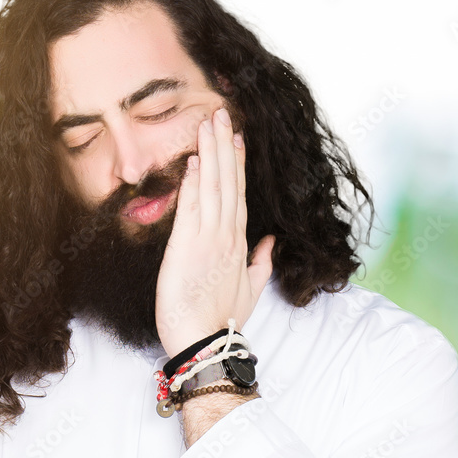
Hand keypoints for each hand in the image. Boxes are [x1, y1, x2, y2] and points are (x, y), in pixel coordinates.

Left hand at [155, 108, 274, 357]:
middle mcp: (227, 236)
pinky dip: (195, 182)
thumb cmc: (223, 320)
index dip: (237, 164)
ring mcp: (209, 240)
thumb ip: (261, 262)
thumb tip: (270, 241)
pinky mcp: (187, 247)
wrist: (204, 342)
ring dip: (211, 153)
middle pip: (228, 183)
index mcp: (240, 244)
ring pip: (213, 188)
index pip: (238, 195)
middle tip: (222, 114)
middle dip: (225, 146)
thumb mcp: (250, 290)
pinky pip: (193, 208)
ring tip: (209, 123)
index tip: (236, 137)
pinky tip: (195, 159)